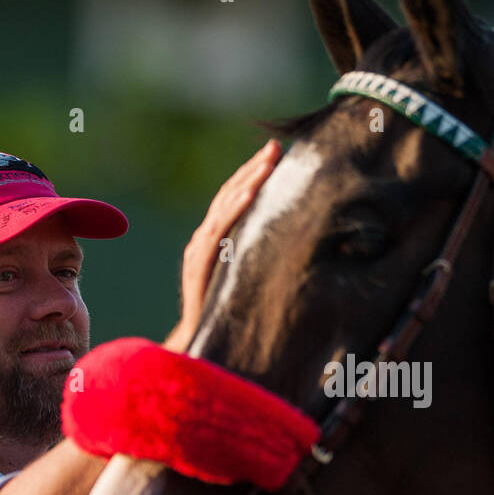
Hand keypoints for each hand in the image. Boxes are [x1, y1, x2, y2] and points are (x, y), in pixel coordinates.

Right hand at [165, 139, 283, 350]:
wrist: (199, 347)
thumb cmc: (227, 315)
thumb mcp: (245, 280)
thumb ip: (257, 259)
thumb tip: (294, 246)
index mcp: (215, 239)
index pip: (235, 199)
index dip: (253, 176)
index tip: (277, 155)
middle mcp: (204, 239)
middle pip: (229, 195)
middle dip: (252, 169)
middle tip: (275, 147)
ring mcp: (199, 249)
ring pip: (223, 207)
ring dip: (246, 182)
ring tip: (266, 162)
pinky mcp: (199, 264)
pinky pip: (217, 232)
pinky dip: (232, 210)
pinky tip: (248, 194)